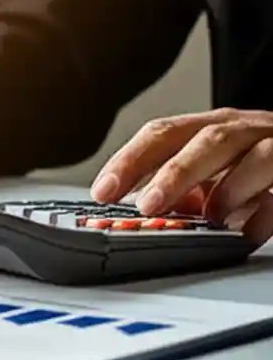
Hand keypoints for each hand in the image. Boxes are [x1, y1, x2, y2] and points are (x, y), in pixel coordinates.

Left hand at [91, 109, 272, 243]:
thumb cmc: (259, 169)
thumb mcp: (213, 176)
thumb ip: (182, 192)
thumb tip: (140, 214)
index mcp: (209, 128)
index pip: (162, 134)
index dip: (130, 160)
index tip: (103, 191)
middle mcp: (244, 130)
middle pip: (207, 141)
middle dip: (175, 173)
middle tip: (148, 205)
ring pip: (258, 157)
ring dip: (230, 188)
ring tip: (210, 215)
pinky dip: (269, 212)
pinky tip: (249, 231)